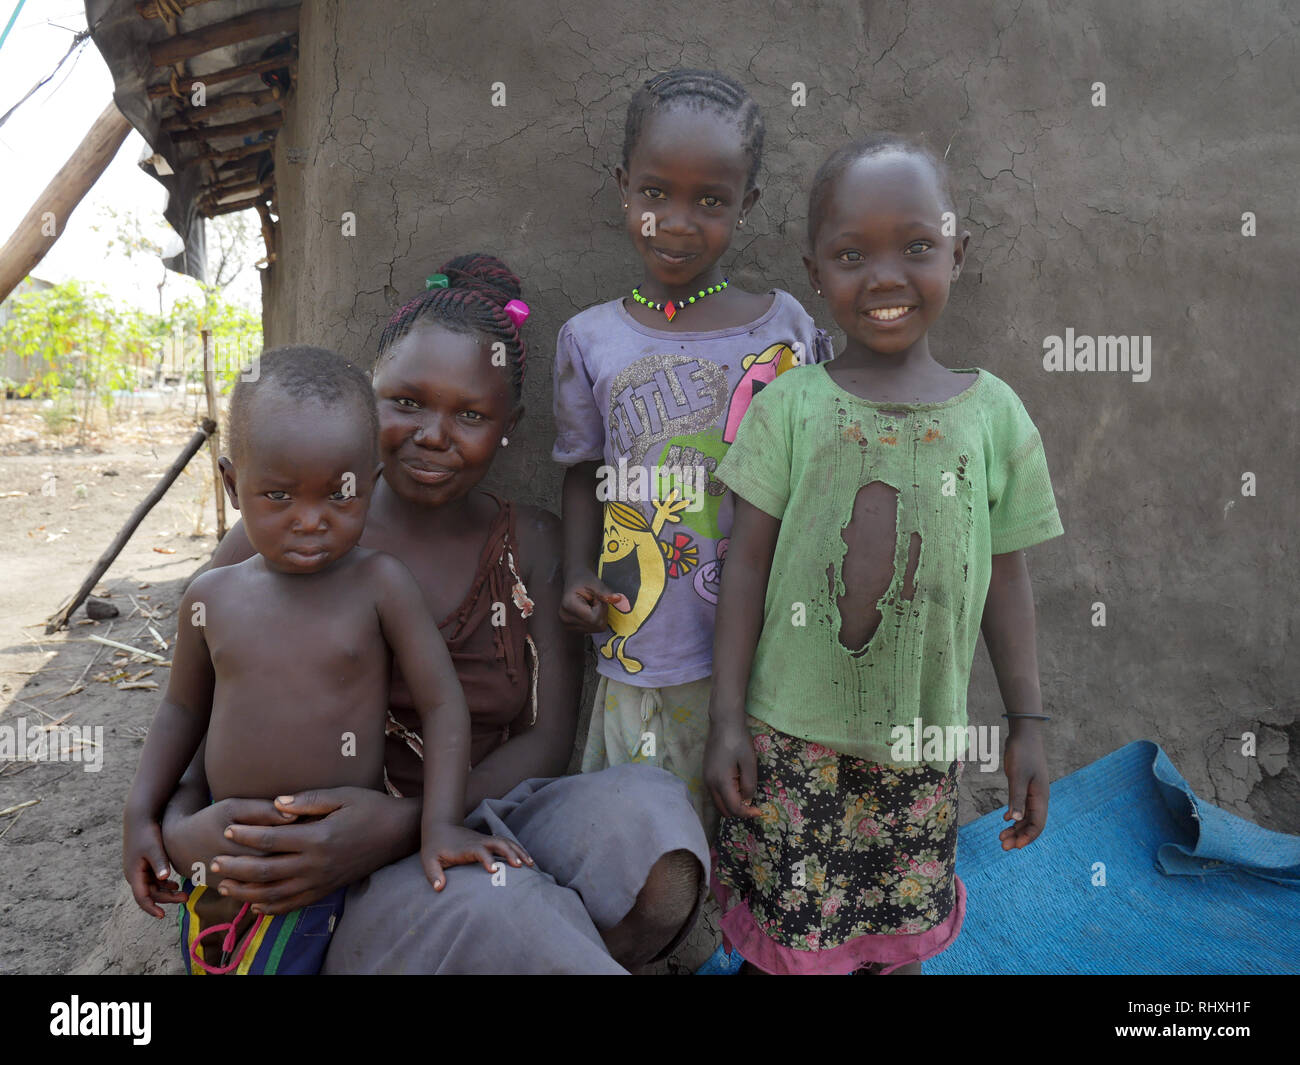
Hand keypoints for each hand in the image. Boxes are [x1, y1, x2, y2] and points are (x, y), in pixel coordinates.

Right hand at [123, 814, 186, 917]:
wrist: (140, 817)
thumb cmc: (146, 832)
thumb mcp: (154, 848)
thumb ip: (159, 863)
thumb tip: (164, 878)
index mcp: (133, 874)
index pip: (141, 898)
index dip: (151, 908)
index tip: (162, 915)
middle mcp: (134, 875)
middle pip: (150, 894)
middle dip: (167, 899)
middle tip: (186, 898)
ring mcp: (139, 870)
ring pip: (153, 888)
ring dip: (166, 892)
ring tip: (184, 893)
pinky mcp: (144, 864)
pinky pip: (154, 880)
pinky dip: (164, 884)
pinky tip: (175, 884)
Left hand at [199, 787, 411, 914]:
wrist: (399, 834)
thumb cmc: (371, 808)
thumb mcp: (343, 795)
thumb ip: (307, 801)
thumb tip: (275, 803)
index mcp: (318, 837)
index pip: (272, 839)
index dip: (246, 836)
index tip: (227, 830)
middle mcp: (317, 864)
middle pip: (266, 870)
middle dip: (236, 866)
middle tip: (213, 861)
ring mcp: (322, 881)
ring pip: (275, 894)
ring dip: (246, 891)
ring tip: (224, 885)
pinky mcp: (327, 890)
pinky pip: (294, 905)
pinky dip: (272, 908)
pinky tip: (255, 905)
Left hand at [422, 822, 532, 890]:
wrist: (440, 826)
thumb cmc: (434, 846)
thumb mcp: (428, 860)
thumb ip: (433, 874)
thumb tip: (439, 888)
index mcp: (466, 847)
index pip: (479, 851)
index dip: (487, 859)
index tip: (494, 870)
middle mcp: (478, 842)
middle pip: (498, 843)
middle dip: (510, 853)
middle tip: (521, 866)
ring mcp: (485, 840)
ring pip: (506, 842)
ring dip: (519, 851)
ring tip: (531, 864)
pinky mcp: (488, 841)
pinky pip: (507, 843)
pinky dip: (518, 850)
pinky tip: (527, 860)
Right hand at [559, 569, 629, 632]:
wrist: (575, 580)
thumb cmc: (584, 580)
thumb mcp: (595, 583)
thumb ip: (605, 592)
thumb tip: (617, 599)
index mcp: (569, 605)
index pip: (594, 619)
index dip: (601, 608)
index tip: (596, 597)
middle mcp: (565, 618)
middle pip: (596, 625)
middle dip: (601, 612)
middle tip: (595, 600)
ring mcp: (567, 625)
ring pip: (596, 628)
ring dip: (599, 616)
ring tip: (591, 604)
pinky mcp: (572, 628)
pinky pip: (593, 629)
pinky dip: (595, 620)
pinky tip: (589, 610)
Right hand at [704, 718, 760, 818]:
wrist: (724, 722)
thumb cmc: (738, 740)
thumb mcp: (749, 763)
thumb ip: (749, 784)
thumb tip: (747, 799)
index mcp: (721, 782)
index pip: (734, 808)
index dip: (748, 813)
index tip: (759, 810)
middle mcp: (709, 783)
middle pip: (723, 810)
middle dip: (738, 811)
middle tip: (752, 804)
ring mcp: (705, 778)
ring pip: (718, 802)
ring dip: (731, 804)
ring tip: (745, 791)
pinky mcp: (706, 773)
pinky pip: (715, 793)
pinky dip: (726, 796)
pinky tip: (736, 784)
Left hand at [999, 729, 1048, 849]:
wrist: (1024, 734)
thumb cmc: (1022, 753)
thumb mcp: (1017, 776)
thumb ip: (1017, 798)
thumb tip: (1015, 820)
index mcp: (1041, 797)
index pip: (1037, 824)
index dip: (1027, 837)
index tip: (1015, 846)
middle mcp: (1039, 797)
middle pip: (1031, 824)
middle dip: (1019, 836)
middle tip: (1003, 845)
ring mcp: (1033, 792)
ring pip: (1026, 816)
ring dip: (1015, 828)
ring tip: (1001, 836)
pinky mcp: (1026, 786)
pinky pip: (1023, 806)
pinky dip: (1015, 815)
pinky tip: (1005, 819)